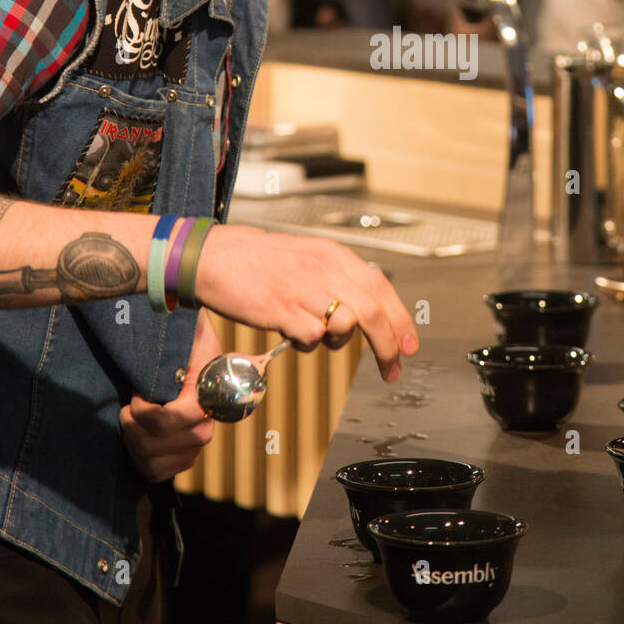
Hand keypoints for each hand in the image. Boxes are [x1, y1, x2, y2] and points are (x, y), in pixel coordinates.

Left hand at [120, 307, 218, 481]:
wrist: (189, 350)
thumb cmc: (182, 339)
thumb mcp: (184, 335)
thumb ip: (177, 343)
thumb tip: (166, 338)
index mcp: (208, 397)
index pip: (172, 421)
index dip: (144, 411)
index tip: (135, 393)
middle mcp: (206, 426)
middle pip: (156, 445)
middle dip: (131, 425)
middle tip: (127, 404)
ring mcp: (195, 444)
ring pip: (151, 462)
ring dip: (132, 441)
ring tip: (131, 418)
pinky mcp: (184, 457)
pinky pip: (156, 473)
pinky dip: (140, 459)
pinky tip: (138, 436)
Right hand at [195, 226, 418, 381]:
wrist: (214, 256)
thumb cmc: (259, 261)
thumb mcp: (308, 256)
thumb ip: (337, 278)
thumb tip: (365, 310)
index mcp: (333, 254)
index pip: (382, 287)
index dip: (401, 320)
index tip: (409, 345)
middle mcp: (323, 269)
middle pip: (373, 313)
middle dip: (388, 347)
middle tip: (392, 369)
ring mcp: (303, 289)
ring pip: (345, 326)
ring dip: (337, 341)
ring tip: (314, 332)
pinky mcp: (281, 309)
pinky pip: (311, 337)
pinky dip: (307, 343)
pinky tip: (291, 332)